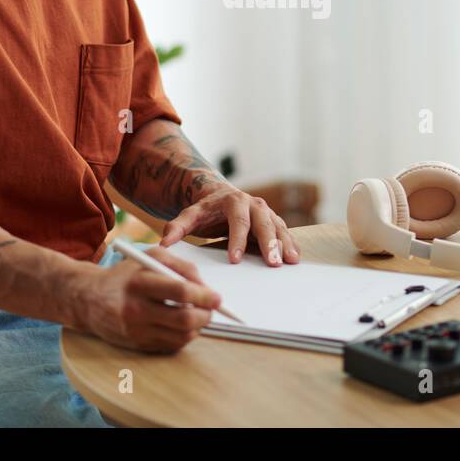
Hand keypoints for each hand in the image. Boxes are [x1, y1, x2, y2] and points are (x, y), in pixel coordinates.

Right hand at [70, 247, 220, 352]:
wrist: (88, 299)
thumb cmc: (125, 275)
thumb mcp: (149, 257)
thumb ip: (180, 265)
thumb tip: (204, 285)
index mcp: (139, 283)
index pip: (180, 292)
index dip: (204, 296)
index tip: (217, 297)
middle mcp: (136, 309)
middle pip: (183, 320)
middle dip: (205, 315)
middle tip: (212, 309)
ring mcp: (136, 331)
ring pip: (181, 336)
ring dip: (197, 327)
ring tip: (198, 315)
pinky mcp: (137, 345)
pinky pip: (171, 345)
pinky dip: (184, 336)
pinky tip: (182, 324)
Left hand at [159, 186, 300, 265]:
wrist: (219, 197)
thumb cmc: (204, 210)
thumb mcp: (189, 215)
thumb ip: (176, 227)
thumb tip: (163, 243)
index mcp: (233, 201)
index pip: (238, 221)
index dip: (237, 240)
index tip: (235, 260)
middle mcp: (253, 204)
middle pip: (264, 223)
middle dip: (269, 243)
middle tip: (272, 263)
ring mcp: (266, 212)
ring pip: (278, 227)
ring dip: (285, 244)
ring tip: (290, 262)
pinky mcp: (273, 221)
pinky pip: (284, 232)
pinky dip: (291, 244)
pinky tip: (295, 258)